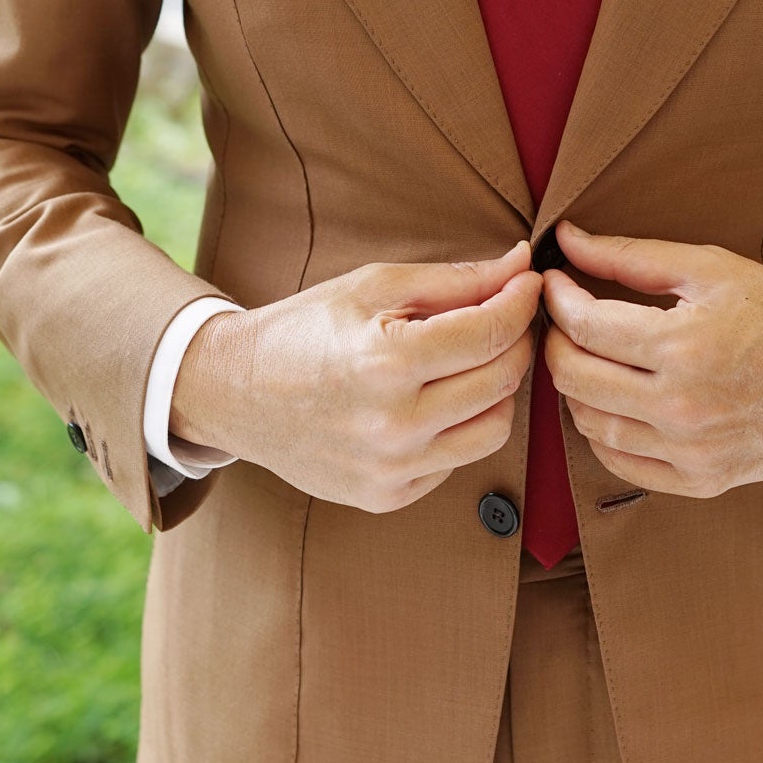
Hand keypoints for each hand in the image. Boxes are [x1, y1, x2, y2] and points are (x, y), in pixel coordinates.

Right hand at [170, 240, 542, 509]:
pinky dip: (459, 427)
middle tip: (505, 317)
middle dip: (516, 340)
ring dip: (497, 390)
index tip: (529, 283)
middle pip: (502, 380)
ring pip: (494, 428)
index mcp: (387, 362)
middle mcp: (393, 424)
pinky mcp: (387, 496)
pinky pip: (457, 461)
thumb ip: (455, 280)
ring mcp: (391, 468)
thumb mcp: (373, 287)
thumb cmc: (305, 329)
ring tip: (471, 362)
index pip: (491, 333)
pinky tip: (433, 402)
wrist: (234, 393)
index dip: (521, 302)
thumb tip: (520, 266)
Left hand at [540, 220, 762, 498]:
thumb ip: (631, 257)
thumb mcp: (710, 268)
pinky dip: (603, 435)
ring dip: (576, 389)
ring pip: (590, 425)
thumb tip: (567, 240)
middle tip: (564, 321)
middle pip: (575, 378)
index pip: (584, 327)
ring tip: (588, 359)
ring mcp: (691, 451)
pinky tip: (612, 405)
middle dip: (556, 342)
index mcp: (683, 347)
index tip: (556, 285)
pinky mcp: (701, 480)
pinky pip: (622, 464)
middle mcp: (682, 407)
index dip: (558, 300)